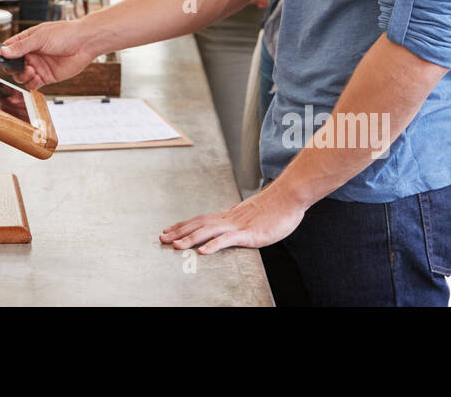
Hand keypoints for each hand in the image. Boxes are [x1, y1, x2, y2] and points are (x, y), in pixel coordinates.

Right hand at [0, 20, 95, 88]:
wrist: (84, 43)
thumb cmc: (65, 34)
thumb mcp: (40, 37)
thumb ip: (21, 46)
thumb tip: (4, 51)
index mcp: (27, 41)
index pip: (9, 49)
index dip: (4, 55)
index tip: (3, 59)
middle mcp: (31, 54)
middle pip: (13, 66)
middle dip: (13, 69)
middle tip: (19, 67)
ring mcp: (38, 66)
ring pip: (21, 76)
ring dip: (22, 76)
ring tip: (31, 70)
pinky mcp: (46, 76)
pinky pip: (33, 84)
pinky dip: (31, 84)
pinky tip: (36, 77)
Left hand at [159, 185, 305, 253]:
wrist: (288, 198)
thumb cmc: (273, 208)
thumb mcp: (251, 216)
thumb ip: (238, 221)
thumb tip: (228, 225)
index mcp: (228, 215)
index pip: (200, 219)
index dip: (183, 225)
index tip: (169, 230)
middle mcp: (228, 218)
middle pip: (198, 224)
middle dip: (179, 231)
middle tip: (162, 238)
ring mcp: (237, 225)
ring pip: (208, 231)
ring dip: (190, 238)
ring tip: (176, 246)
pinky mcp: (248, 233)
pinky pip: (227, 240)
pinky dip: (213, 245)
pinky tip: (203, 252)